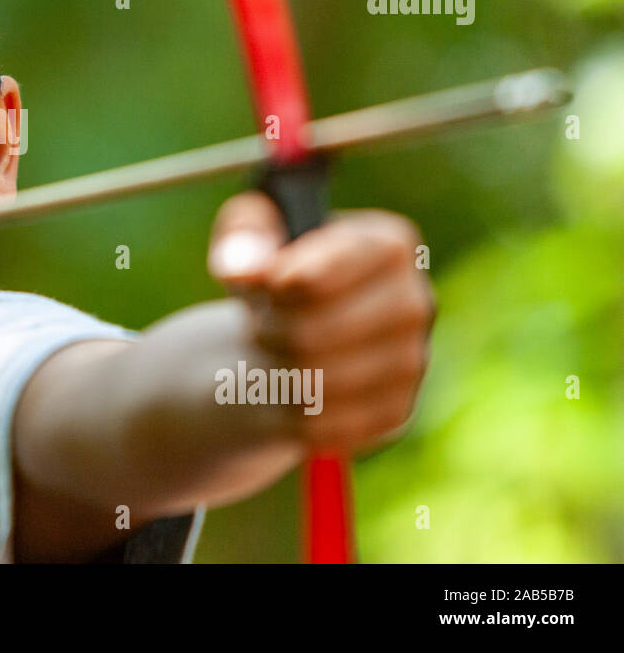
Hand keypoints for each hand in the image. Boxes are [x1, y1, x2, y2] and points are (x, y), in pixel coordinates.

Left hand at [206, 191, 434, 453]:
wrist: (288, 334)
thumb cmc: (273, 274)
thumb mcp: (251, 235)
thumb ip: (243, 233)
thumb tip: (240, 266)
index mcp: (389, 244)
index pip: (326, 271)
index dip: (282, 281)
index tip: (263, 285)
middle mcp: (415, 302)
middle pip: (313, 333)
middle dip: (269, 330)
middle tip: (257, 322)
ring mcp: (412, 361)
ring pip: (317, 382)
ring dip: (275, 369)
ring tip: (272, 347)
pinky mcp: (396, 412)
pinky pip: (323, 422)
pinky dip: (290, 408)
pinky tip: (290, 384)